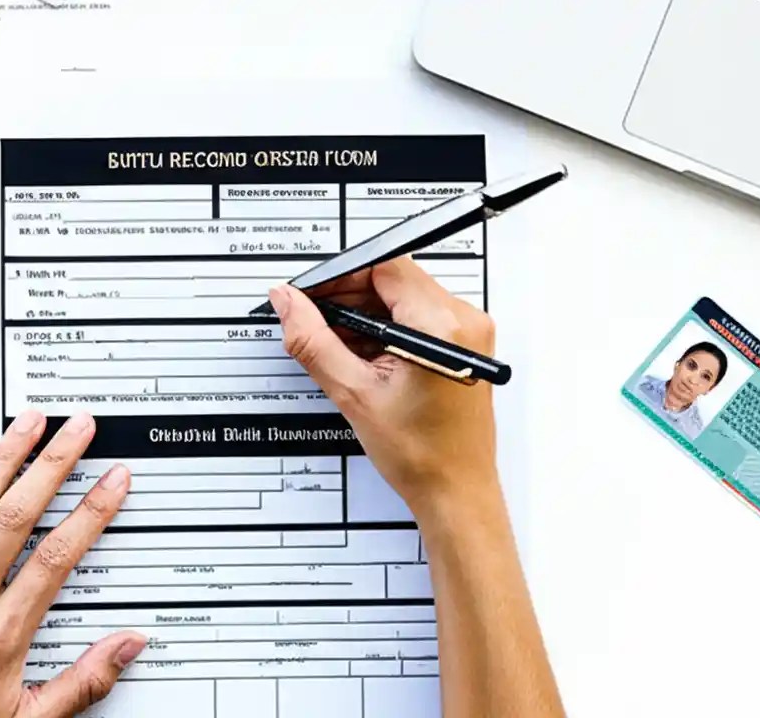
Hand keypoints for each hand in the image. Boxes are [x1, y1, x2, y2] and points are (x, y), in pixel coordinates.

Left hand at [0, 411, 144, 717]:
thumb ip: (84, 683)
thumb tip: (128, 647)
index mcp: (2, 634)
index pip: (57, 555)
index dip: (91, 511)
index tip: (113, 481)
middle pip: (17, 516)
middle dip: (53, 464)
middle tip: (77, 429)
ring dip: (1, 460)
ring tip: (26, 425)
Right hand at [267, 257, 497, 518]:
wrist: (456, 492)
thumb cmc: (422, 455)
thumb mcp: (353, 393)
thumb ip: (313, 340)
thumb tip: (289, 303)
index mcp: (441, 327)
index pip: (383, 267)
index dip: (340, 276)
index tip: (311, 295)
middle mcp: (465, 322)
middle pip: (393, 280)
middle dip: (349, 297)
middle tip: (315, 323)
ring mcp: (470, 334)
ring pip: (404, 299)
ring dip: (367, 316)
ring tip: (341, 350)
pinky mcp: (466, 346)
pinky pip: (420, 318)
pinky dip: (388, 330)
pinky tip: (367, 359)